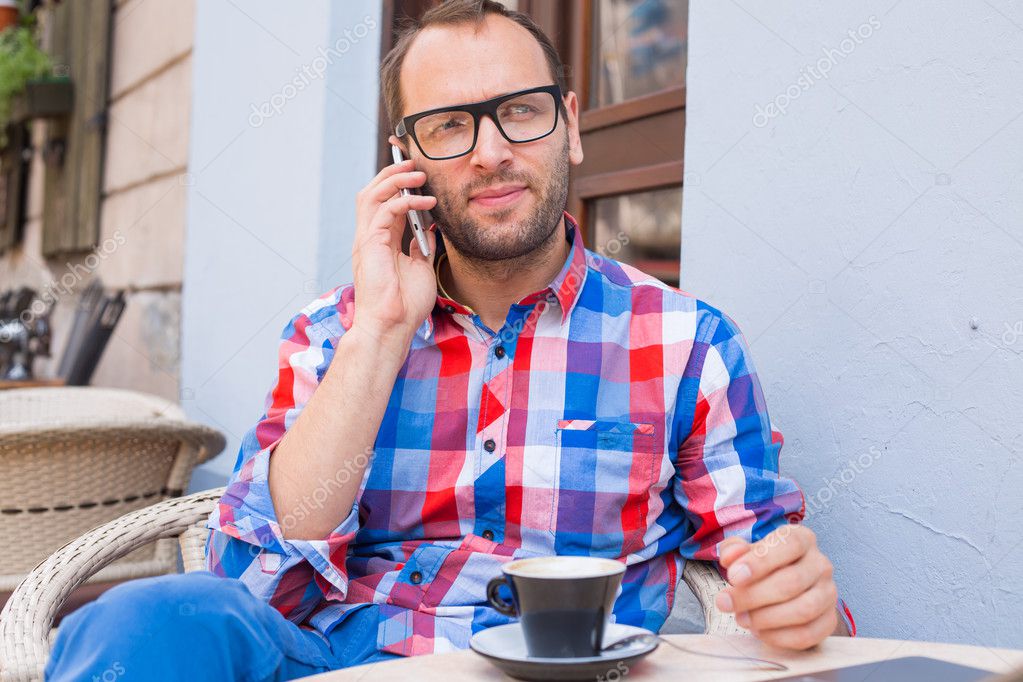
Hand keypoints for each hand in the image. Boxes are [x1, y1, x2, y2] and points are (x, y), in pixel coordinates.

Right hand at [350, 135, 438, 345]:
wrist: (393, 326)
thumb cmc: (405, 304)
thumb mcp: (420, 268)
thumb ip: (421, 247)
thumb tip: (429, 230)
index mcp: (380, 241)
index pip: (385, 202)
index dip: (399, 184)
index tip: (419, 173)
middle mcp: (370, 236)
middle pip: (373, 191)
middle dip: (393, 173)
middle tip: (416, 163)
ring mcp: (367, 239)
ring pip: (372, 194)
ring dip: (396, 179)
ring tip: (419, 173)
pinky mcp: (370, 244)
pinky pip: (384, 210)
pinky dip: (405, 201)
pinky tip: (426, 202)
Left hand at [714, 524, 843, 649]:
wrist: (784, 590)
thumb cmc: (763, 566)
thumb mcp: (745, 551)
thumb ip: (734, 550)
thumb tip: (730, 558)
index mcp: (803, 539)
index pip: (788, 544)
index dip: (760, 561)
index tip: (733, 577)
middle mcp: (821, 564)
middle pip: (792, 581)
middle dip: (753, 595)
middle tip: (726, 603)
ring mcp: (829, 593)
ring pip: (803, 609)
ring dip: (766, 618)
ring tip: (742, 618)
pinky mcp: (829, 620)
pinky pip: (808, 634)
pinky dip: (779, 636)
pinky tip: (759, 631)